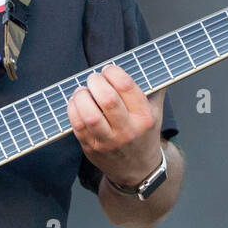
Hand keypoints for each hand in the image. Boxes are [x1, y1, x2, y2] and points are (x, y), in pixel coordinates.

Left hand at [66, 64, 163, 187]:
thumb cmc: (144, 133)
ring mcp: (108, 142)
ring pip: (89, 115)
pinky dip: (72, 109)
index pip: (127, 87)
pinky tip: (76, 103)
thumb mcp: (155, 112)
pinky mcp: (91, 149)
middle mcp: (127, 131)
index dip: (113, 72)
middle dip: (96, 81)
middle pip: (107, 99)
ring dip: (81, 96)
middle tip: (94, 78)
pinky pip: (77, 125)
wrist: (137, 170)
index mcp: (145, 118)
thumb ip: (154, 87)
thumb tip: (155, 57)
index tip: (109, 70)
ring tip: (83, 91)